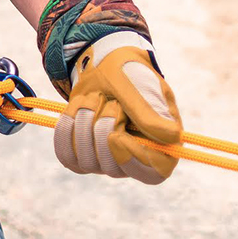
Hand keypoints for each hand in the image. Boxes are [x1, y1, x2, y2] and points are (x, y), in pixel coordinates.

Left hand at [53, 30, 181, 183]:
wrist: (103, 65)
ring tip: (95, 97)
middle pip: (112, 166)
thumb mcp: (139, 86)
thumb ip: (150, 111)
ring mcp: (107, 159)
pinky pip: (65, 153)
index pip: (152, 173)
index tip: (117, 135)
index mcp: (161, 144)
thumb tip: (172, 138)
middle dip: (103, 127)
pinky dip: (67, 126)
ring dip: (85, 121)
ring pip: (86, 161)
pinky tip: (77, 107)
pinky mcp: (83, 154)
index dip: (132, 159)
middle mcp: (135, 159)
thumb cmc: (130, 74)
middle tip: (109, 99)